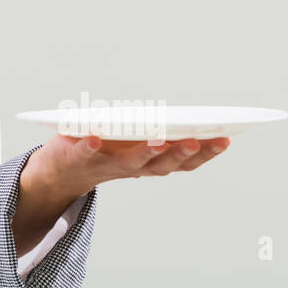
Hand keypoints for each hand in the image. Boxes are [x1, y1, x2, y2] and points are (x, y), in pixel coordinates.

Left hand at [26, 134, 231, 202]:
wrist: (61, 172)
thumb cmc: (106, 150)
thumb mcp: (137, 143)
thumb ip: (160, 133)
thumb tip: (193, 115)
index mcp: (150, 163)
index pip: (184, 162)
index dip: (206, 153)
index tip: (227, 138)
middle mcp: (132, 168)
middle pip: (162, 165)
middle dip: (180, 153)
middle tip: (195, 139)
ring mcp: (105, 164)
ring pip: (129, 163)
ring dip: (144, 153)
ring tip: (156, 139)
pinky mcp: (77, 158)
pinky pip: (84, 154)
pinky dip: (89, 146)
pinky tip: (93, 136)